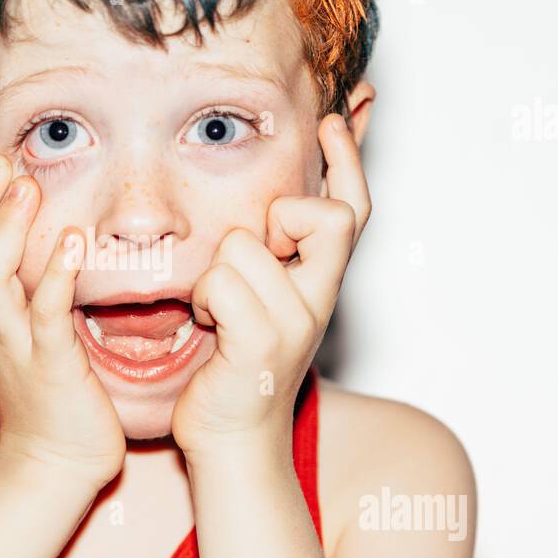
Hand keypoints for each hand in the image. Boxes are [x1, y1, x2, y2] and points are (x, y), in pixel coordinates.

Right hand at [0, 152, 125, 490]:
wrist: (57, 464)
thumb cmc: (49, 391)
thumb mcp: (25, 328)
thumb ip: (21, 284)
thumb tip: (28, 236)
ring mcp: (17, 347)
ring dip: (5, 231)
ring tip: (25, 187)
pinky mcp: (53, 367)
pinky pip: (46, 317)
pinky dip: (54, 278)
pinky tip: (71, 244)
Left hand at [171, 114, 371, 461]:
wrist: (232, 441)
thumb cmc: (237, 368)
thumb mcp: (261, 302)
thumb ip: (271, 255)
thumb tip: (269, 206)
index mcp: (320, 283)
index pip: (352, 210)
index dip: (346, 160)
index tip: (332, 117)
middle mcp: (319, 298)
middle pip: (327, 217)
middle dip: (284, 218)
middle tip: (264, 254)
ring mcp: (296, 320)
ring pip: (245, 245)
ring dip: (216, 274)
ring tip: (217, 312)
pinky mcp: (264, 341)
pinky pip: (222, 281)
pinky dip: (204, 300)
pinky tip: (209, 327)